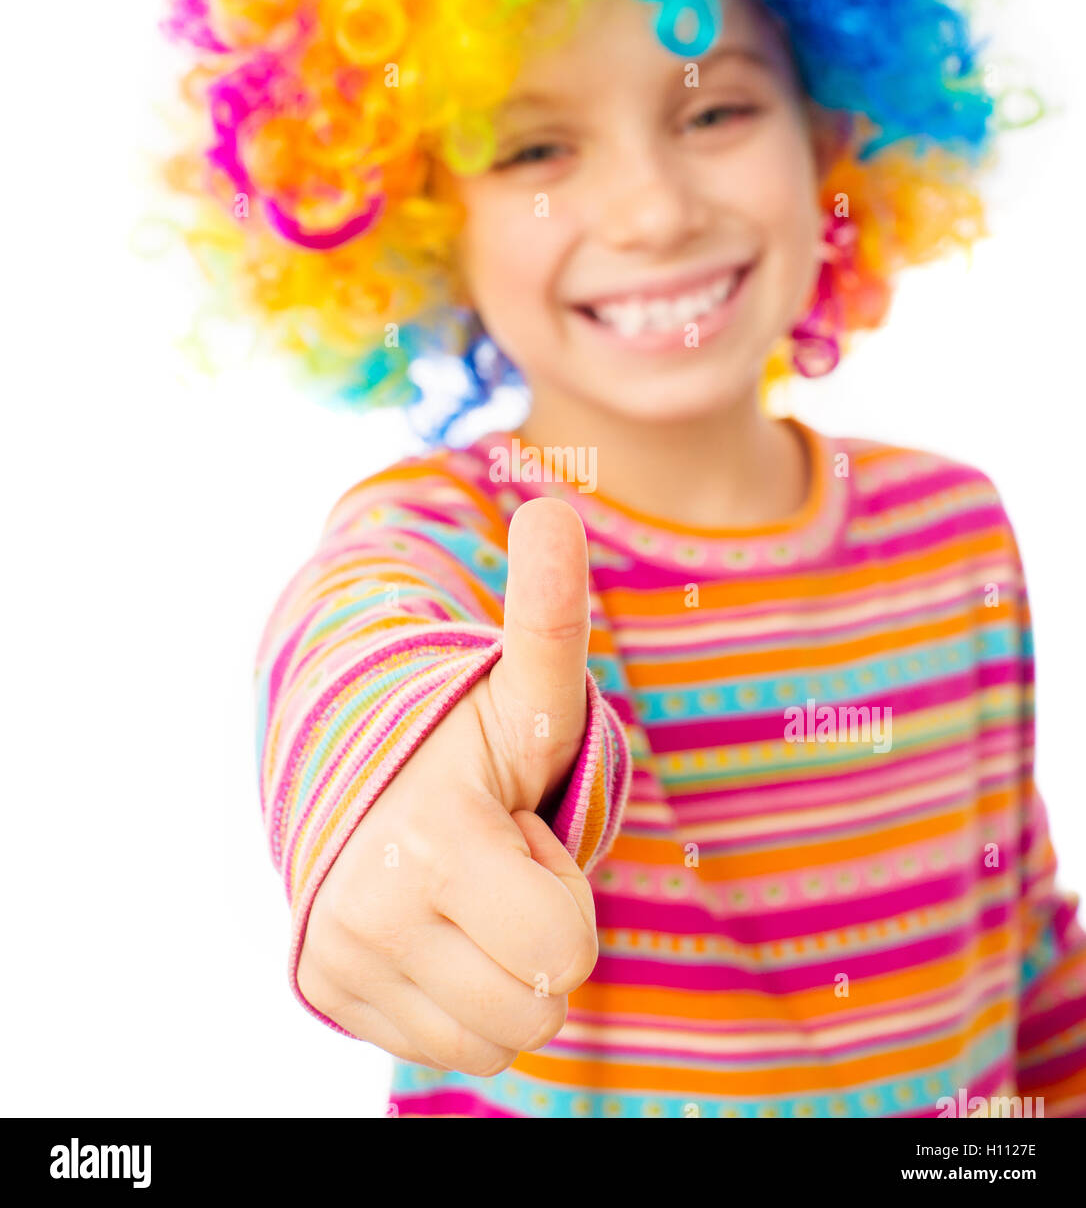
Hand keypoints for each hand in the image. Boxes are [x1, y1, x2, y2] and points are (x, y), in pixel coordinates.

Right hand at [296, 497, 598, 1074]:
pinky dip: (462, 1000)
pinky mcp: (327, 993)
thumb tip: (555, 509)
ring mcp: (343, 960)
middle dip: (541, 933)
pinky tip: (441, 929)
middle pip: (539, 1004)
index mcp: (430, 840)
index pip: (567, 951)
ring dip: (504, 970)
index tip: (519, 833)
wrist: (357, 766)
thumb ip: (548, 617)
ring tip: (470, 892)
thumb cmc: (465, 736)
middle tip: (500, 863)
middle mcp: (371, 911)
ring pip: (496, 1038)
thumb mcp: (522, 690)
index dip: (564, 887)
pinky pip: (447, 1049)